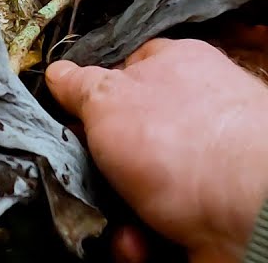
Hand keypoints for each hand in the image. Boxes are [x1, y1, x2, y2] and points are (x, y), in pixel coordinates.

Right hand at [46, 39, 267, 262]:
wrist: (249, 216)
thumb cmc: (179, 140)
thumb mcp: (107, 98)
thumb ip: (78, 86)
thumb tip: (58, 73)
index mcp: (176, 67)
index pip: (126, 68)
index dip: (93, 92)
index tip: (70, 114)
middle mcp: (193, 116)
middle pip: (124, 136)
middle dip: (97, 164)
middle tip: (83, 171)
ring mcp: (200, 168)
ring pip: (134, 187)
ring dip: (114, 208)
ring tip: (116, 218)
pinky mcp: (203, 214)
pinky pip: (153, 225)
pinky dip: (138, 237)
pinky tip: (139, 240)